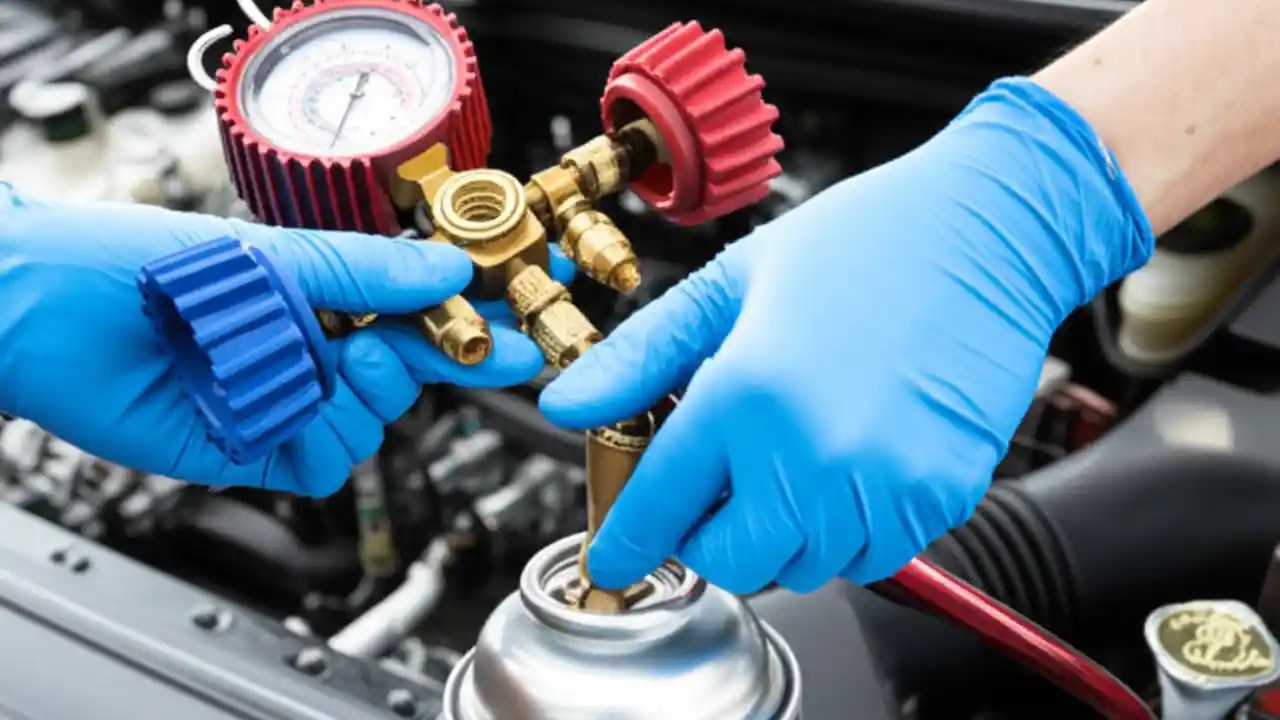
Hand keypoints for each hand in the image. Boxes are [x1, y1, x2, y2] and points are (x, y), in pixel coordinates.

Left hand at [0, 186, 570, 495]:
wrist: (58, 319)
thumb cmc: (151, 266)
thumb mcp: (277, 254)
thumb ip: (370, 272)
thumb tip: (448, 276)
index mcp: (329, 291)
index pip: (429, 303)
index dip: (486, 308)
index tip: (538, 303)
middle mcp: (318, 345)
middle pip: (418, 369)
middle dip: (436, 358)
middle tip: (452, 345)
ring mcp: (294, 398)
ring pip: (377, 421)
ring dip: (361, 396)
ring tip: (323, 363)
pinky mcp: (265, 447)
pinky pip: (329, 461)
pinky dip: (317, 440)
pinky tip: (286, 409)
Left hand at [540, 78, 1154, 593]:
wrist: (988, 232)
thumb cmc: (863, 244)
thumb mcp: (730, 285)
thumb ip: (641, 357)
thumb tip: (567, 403)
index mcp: (746, 396)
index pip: (660, 510)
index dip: (626, 541)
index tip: (614, 556)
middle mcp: (812, 457)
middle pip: (730, 563)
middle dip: (709, 536)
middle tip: (717, 483)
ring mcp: (883, 486)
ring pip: (802, 566)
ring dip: (781, 533)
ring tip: (791, 457)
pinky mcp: (938, 497)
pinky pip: (871, 555)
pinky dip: (846, 530)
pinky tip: (846, 463)